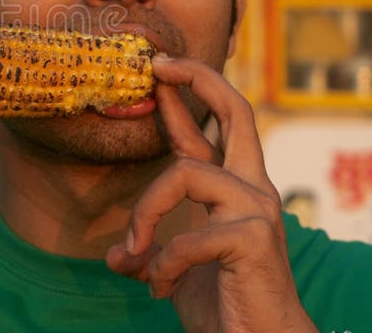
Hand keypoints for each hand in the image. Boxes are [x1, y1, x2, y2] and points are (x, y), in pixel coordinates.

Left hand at [106, 56, 316, 332]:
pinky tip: (159, 289)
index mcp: (236, 189)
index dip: (189, 93)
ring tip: (135, 255)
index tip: (159, 69)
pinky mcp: (255, 239)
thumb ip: (151, 252)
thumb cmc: (227, 305)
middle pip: (238, 111)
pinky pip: (188, 235)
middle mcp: (253, 189)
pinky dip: (163, 263)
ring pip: (185, 172)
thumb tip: (114, 257)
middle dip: (200, 78)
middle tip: (159, 66)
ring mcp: (257, 210)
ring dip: (145, 213)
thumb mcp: (177, 269)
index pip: (215, 128)